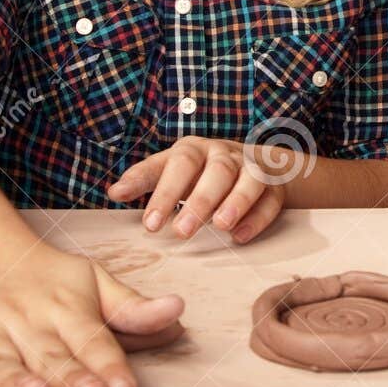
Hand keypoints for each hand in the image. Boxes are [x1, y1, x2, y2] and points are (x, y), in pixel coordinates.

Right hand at [0, 241, 184, 386]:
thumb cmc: (43, 279)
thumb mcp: (92, 284)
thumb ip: (131, 309)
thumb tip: (179, 311)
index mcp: (65, 308)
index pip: (92, 339)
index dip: (109, 365)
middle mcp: (25, 320)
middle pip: (49, 354)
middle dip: (69, 377)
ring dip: (15, 380)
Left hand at [107, 136, 288, 243]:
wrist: (250, 164)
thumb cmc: (199, 172)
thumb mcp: (169, 169)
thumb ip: (144, 179)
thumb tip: (114, 191)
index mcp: (194, 150)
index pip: (179, 165)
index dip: (164, 193)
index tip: (150, 225)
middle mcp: (224, 155)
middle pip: (216, 171)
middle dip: (199, 201)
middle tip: (181, 232)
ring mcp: (252, 169)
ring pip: (248, 180)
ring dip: (235, 202)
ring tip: (220, 226)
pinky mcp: (273, 187)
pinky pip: (270, 200)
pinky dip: (257, 218)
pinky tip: (240, 236)